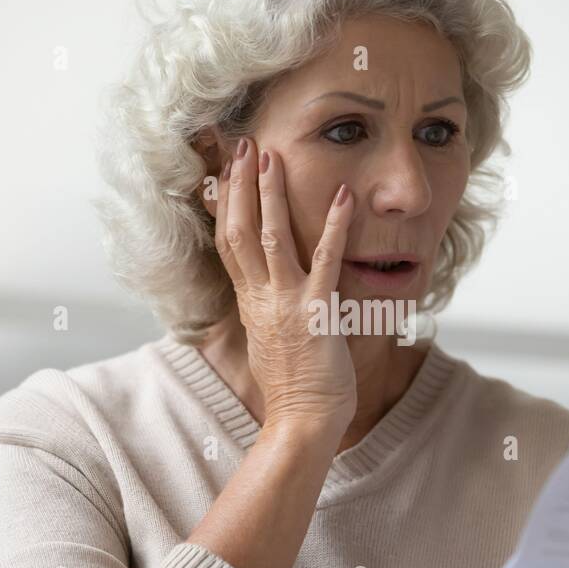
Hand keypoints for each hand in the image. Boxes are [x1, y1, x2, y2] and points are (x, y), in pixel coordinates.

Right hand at [213, 136, 357, 436]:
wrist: (302, 422)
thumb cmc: (293, 389)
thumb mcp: (269, 341)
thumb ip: (267, 311)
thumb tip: (266, 293)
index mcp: (250, 302)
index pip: (228, 243)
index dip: (225, 204)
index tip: (224, 172)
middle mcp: (261, 297)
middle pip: (240, 230)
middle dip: (240, 185)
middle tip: (243, 146)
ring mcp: (286, 303)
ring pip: (271, 238)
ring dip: (271, 194)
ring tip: (273, 156)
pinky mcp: (316, 313)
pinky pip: (325, 262)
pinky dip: (334, 227)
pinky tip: (344, 198)